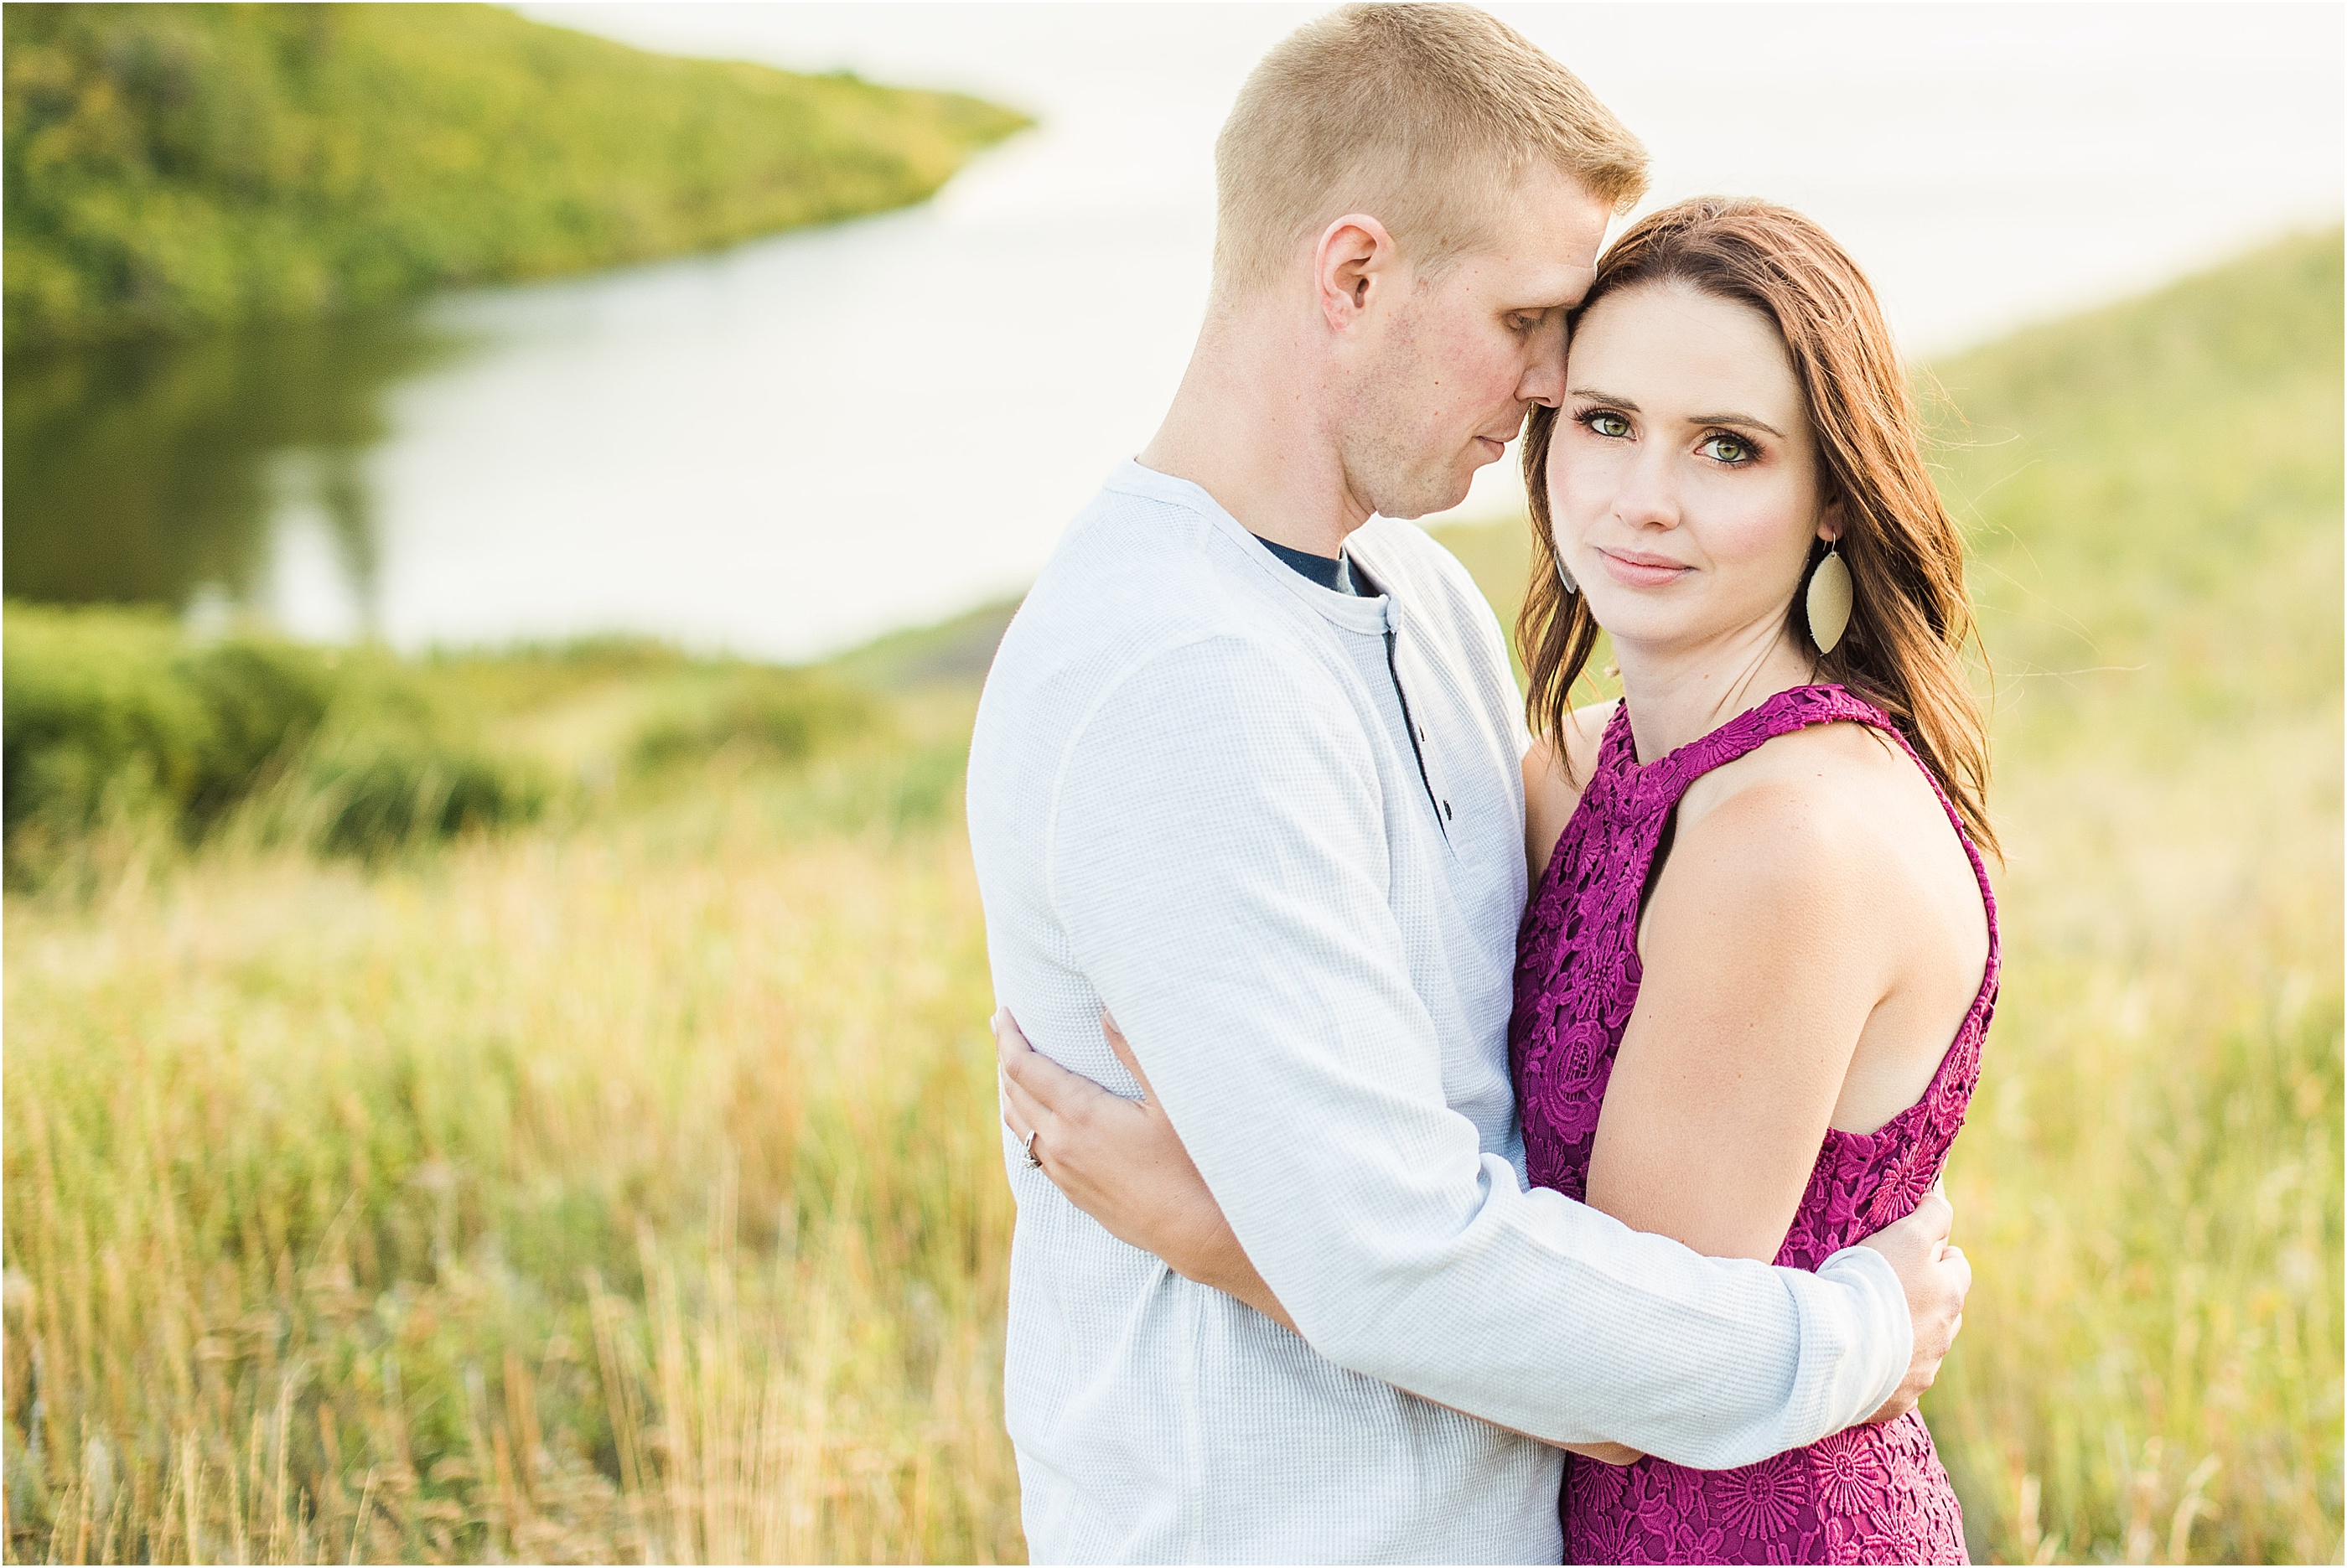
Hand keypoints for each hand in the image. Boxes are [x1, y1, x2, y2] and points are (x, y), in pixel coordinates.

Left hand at [995, 1008, 1277, 1319]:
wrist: (1193, 1231)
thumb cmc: (1189, 1162)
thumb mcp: (1168, 1098)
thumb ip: (1133, 1049)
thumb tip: (1106, 1009)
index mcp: (1078, 1113)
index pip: (1023, 1066)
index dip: (1008, 1036)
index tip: (1001, 1013)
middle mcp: (1060, 1142)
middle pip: (1013, 1091)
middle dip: (1003, 1056)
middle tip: (1001, 1028)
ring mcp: (1064, 1171)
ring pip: (1018, 1124)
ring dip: (1010, 1090)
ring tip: (1012, 1068)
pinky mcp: (1073, 1192)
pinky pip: (1033, 1150)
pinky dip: (1024, 1122)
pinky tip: (1036, 1119)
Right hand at [1855, 1183, 1968, 1423]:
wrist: (1837, 1350)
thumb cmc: (1871, 1285)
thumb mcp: (1904, 1236)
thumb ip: (1931, 1215)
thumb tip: (1942, 1195)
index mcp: (1950, 1295)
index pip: (1958, 1265)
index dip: (1936, 1253)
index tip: (1909, 1250)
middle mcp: (1945, 1336)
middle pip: (1943, 1308)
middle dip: (1923, 1296)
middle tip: (1883, 1286)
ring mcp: (1923, 1371)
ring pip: (1922, 1344)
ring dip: (1903, 1332)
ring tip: (1865, 1322)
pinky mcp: (1898, 1399)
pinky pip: (1897, 1379)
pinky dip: (1884, 1367)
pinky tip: (1857, 1356)